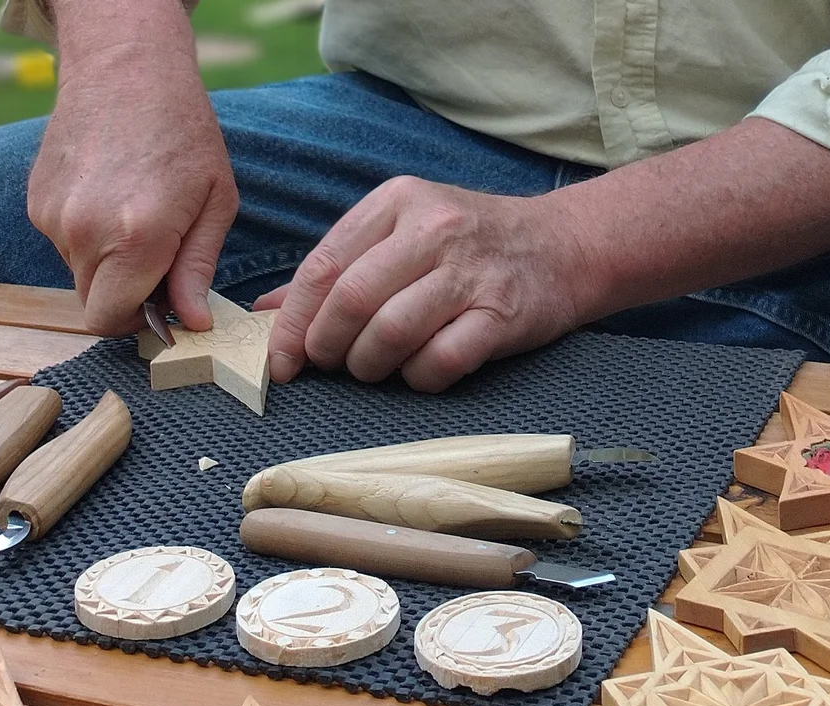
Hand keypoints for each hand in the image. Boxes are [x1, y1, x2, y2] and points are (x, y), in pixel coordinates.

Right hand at [29, 9, 237, 333]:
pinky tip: (108, 193)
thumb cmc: (182, 130)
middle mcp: (85, 233)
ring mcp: (53, 216)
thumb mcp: (216, 202)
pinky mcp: (36, 200)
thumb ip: (197, 269)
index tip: (157, 303)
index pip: (110, 321)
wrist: (124, 64)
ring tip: (132, 210)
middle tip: (154, 257)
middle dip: (122, 294)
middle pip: (92, 303)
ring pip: (78, 272)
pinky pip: (62, 241)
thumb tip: (191, 323)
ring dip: (105, 261)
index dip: (135, 322)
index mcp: (136, 239)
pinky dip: (85, 233)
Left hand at [256, 177, 595, 392]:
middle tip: (332, 364)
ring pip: (391, 333)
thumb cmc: (467, 247)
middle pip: (352, 300)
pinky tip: (420, 372)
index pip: (323, 267)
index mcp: (397, 202)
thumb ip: (335, 270)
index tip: (283, 361)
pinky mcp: (501, 315)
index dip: (293, 323)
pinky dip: (419, 378)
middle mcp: (434, 229)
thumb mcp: (399, 235)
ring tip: (374, 368)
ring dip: (370, 365)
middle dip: (328, 346)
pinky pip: (440, 361)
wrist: (563, 246)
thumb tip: (266, 313)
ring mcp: (470, 272)